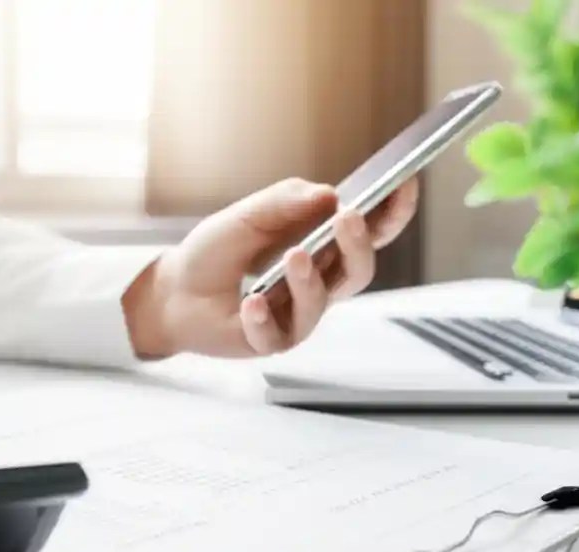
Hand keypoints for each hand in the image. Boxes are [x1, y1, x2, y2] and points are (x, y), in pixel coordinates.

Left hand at [123, 177, 419, 357]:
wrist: (173, 290)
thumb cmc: (216, 251)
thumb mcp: (248, 215)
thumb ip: (286, 202)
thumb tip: (328, 195)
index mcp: (322, 248)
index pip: (369, 232)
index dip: (392, 211)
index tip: (405, 183)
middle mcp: (318, 284)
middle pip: (358, 271)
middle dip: (359, 245)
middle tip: (348, 218)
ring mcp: (297, 315)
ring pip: (322, 304)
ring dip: (310, 280)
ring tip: (292, 257)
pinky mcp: (270, 342)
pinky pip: (277, 334)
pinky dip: (264, 317)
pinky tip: (251, 303)